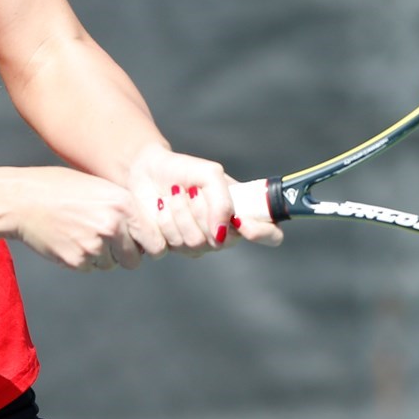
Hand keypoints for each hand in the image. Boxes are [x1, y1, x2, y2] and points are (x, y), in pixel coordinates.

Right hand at [7, 167, 160, 270]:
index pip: (155, 241)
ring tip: (80, 232)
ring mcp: (94, 245)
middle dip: (123, 254)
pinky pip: (89, 267)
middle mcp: (112, 225)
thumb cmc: (59, 188)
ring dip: (101, 256)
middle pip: (134, 260)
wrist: (21, 200)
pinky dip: (82, 258)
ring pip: (110, 265)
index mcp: (122, 204)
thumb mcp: (98, 188)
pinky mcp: (76, 260)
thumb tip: (146, 232)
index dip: (149, 246)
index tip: (142, 246)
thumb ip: (123, 208)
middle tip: (106, 240)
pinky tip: (68, 238)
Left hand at [126, 148, 282, 256]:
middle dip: (203, 212)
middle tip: (192, 191)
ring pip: (194, 244)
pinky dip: (162, 221)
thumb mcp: (210, 174)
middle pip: (223, 243)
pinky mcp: (169, 248)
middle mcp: (222, 235)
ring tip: (174, 195)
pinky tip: (161, 208)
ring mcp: (196, 245)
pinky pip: (168, 247)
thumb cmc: (184, 171)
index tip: (243, 223)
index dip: (262, 234)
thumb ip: (223, 200)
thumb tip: (222, 231)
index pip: (271, 236)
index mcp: (241, 214)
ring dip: (181, 213)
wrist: (147, 170)